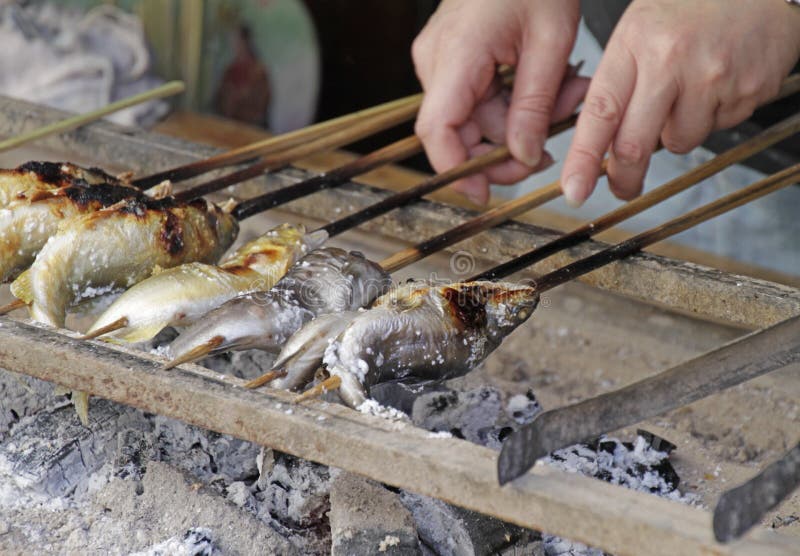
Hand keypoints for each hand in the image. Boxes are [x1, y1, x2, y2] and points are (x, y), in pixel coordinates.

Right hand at [412, 0, 587, 203]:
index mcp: (456, 55)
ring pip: (473, 116)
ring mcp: (441, 58)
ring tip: (567, 98)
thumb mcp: (549, 44)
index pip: (437, 131)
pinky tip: (547, 88)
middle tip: (553, 142)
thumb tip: (522, 157)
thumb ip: (533, 107)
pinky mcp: (452, 57)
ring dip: (519, 120)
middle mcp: (436, 60)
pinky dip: (510, 101)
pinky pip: (476, 96)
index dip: (457, 170)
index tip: (483, 194)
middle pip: (459, 131)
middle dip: (508, 144)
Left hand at [561, 0, 799, 205]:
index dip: (583, 157)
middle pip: (635, 145)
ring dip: (677, 132)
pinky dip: (712, 117)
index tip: (574, 189)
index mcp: (636, 42)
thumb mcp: (641, 27)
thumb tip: (599, 140)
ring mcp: (713, 79)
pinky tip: (718, 84)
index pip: (600, 112)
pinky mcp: (748, 92)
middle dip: (624, 178)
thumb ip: (619, 80)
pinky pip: (717, 128)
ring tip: (689, 92)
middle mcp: (672, 61)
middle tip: (622, 188)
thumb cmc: (694, 6)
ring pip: (679, 142)